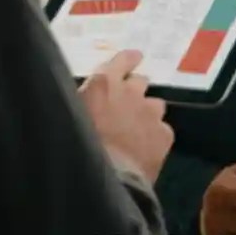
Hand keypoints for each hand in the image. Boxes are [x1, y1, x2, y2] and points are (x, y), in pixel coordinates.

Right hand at [79, 50, 173, 182]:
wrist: (106, 176)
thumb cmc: (76, 146)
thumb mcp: (71, 114)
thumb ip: (83, 101)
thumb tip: (85, 99)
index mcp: (103, 83)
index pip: (121, 60)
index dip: (128, 59)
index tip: (134, 58)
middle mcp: (131, 91)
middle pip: (140, 81)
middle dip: (135, 90)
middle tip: (127, 103)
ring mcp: (151, 112)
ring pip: (154, 105)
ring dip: (146, 113)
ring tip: (136, 130)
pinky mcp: (164, 134)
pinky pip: (162, 131)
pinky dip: (155, 137)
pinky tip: (145, 149)